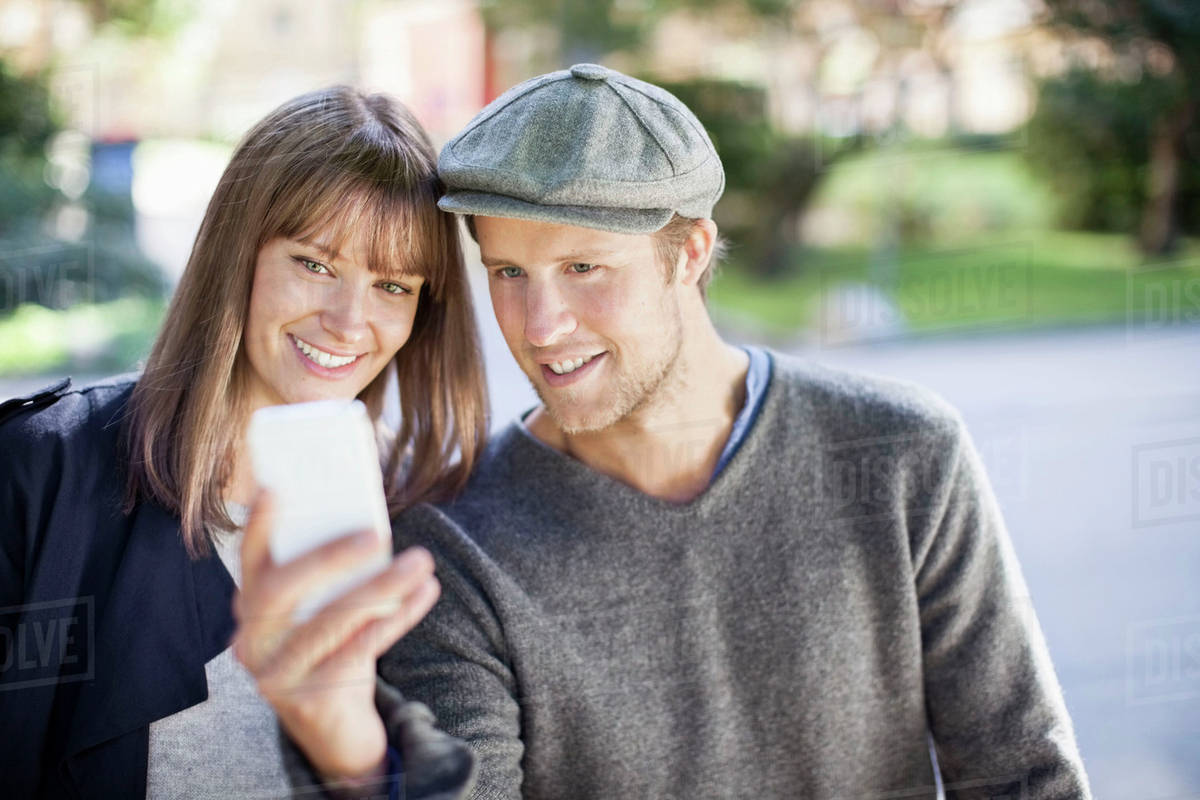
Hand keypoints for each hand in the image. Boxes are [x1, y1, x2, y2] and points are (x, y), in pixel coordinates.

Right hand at [231, 489, 440, 780]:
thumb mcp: (324, 613)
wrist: (336, 729)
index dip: (257, 527)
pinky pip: (359, 650)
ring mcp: (276, 675)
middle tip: (376, 533)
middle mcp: (252, 642)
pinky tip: (424, 594)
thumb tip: (372, 529)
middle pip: (280, 591)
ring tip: (421, 562)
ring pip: (329, 622)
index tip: (273, 489)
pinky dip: (397, 618)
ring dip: (381, 587)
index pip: (248, 562)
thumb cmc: (334, 651)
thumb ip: (333, 578)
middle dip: (328, 557)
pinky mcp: (311, 700)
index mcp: (251, 610)